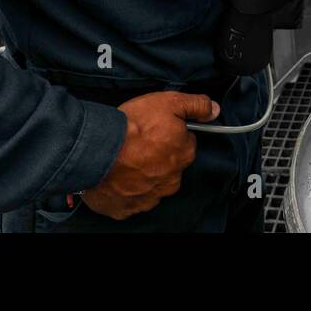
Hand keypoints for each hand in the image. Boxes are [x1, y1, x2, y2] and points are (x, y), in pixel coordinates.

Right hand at [81, 91, 218, 219]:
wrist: (97, 151)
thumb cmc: (132, 127)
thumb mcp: (169, 102)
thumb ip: (195, 105)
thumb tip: (213, 109)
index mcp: (184, 154)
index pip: (185, 142)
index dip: (171, 133)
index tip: (156, 129)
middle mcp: (172, 180)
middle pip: (170, 165)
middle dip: (158, 155)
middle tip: (139, 143)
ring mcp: (150, 197)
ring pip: (152, 183)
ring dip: (143, 173)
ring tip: (126, 159)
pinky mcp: (128, 208)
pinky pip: (132, 199)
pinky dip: (126, 189)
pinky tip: (117, 175)